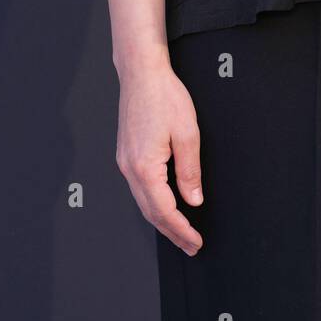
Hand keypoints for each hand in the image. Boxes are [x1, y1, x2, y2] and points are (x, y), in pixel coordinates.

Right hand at [115, 57, 204, 255]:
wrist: (141, 74)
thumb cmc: (164, 96)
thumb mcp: (187, 133)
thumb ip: (190, 171)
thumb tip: (194, 200)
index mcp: (144, 167)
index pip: (164, 210)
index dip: (181, 230)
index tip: (195, 242)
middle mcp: (129, 168)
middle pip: (150, 212)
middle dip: (172, 232)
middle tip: (191, 246)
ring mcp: (125, 162)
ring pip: (143, 202)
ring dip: (162, 220)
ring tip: (181, 232)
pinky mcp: (126, 155)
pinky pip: (139, 188)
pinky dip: (153, 203)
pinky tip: (165, 205)